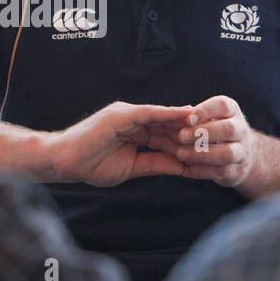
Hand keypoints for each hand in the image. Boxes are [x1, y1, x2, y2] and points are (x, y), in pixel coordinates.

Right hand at [44, 101, 193, 186]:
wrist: (65, 162)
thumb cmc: (92, 165)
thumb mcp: (132, 167)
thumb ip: (156, 163)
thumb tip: (181, 166)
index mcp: (134, 133)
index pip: (165, 137)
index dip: (185, 142)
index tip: (206, 148)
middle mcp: (133, 121)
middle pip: (167, 126)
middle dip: (190, 131)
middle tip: (214, 134)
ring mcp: (126, 115)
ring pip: (162, 117)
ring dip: (184, 121)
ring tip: (207, 124)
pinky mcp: (120, 114)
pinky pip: (149, 113)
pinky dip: (167, 113)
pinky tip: (185, 114)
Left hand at [150, 95, 259, 191]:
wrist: (239, 156)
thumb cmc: (213, 131)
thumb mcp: (207, 118)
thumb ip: (191, 117)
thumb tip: (170, 115)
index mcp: (232, 111)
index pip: (223, 106)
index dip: (205, 111)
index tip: (187, 118)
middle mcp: (240, 130)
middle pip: (228, 129)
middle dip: (204, 133)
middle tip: (181, 136)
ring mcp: (242, 151)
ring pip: (227, 153)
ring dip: (202, 154)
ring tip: (181, 154)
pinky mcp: (237, 171)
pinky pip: (222, 172)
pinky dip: (202, 171)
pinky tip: (185, 169)